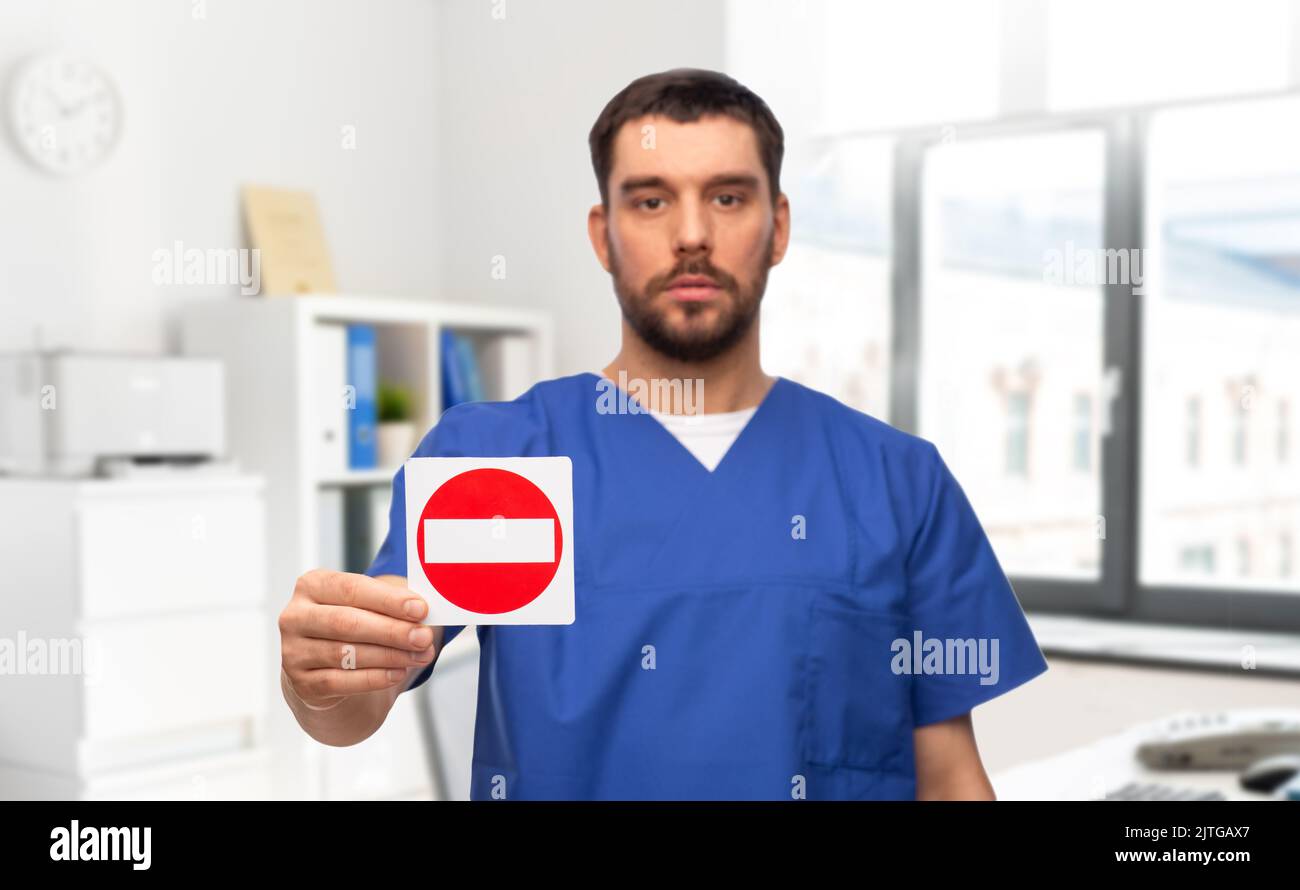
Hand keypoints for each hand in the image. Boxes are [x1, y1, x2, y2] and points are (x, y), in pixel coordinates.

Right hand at [278, 569, 436, 708]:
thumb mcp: (365, 605)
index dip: (388, 600)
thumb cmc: (352, 625)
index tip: (420, 609)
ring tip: (420, 656)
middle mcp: (296, 617)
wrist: (322, 666)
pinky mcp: (302, 683)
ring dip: (389, 656)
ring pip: (345, 654)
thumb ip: (389, 604)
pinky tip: (397, 673)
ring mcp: (293, 652)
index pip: (352, 589)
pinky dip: (374, 678)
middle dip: (392, 631)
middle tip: (423, 637)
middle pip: (347, 623)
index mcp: (312, 586)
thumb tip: (423, 612)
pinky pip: (341, 682)